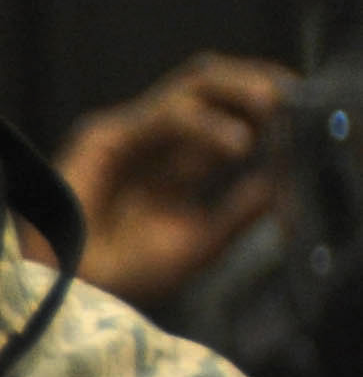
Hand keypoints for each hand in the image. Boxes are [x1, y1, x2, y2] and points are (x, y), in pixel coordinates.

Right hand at [57, 52, 291, 306]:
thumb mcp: (202, 239)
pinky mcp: (104, 136)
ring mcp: (129, 132)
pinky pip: (164, 115)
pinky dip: (206, 124)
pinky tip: (237, 144)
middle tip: (297, 98)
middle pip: (214, 85)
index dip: (269, 107)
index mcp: (178, 160)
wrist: (67, 292)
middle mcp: (155, 138)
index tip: (308, 115)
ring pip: (193, 83)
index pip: (231, 112)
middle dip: (260, 83)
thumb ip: (240, 207)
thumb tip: (286, 176)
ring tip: (277, 104)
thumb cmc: (121, 273)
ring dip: (240, 87)